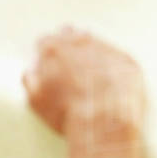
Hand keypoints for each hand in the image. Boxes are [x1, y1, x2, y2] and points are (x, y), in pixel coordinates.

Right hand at [22, 26, 144, 138]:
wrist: (102, 123)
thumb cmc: (67, 114)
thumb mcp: (37, 101)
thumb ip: (31, 81)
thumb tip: (30, 73)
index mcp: (55, 50)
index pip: (45, 41)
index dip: (44, 53)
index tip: (44, 61)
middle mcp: (81, 42)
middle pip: (71, 35)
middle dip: (67, 46)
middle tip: (65, 65)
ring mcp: (105, 49)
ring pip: (94, 44)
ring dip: (89, 55)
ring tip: (85, 78)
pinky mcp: (125, 60)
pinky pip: (115, 58)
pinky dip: (110, 67)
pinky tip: (105, 85)